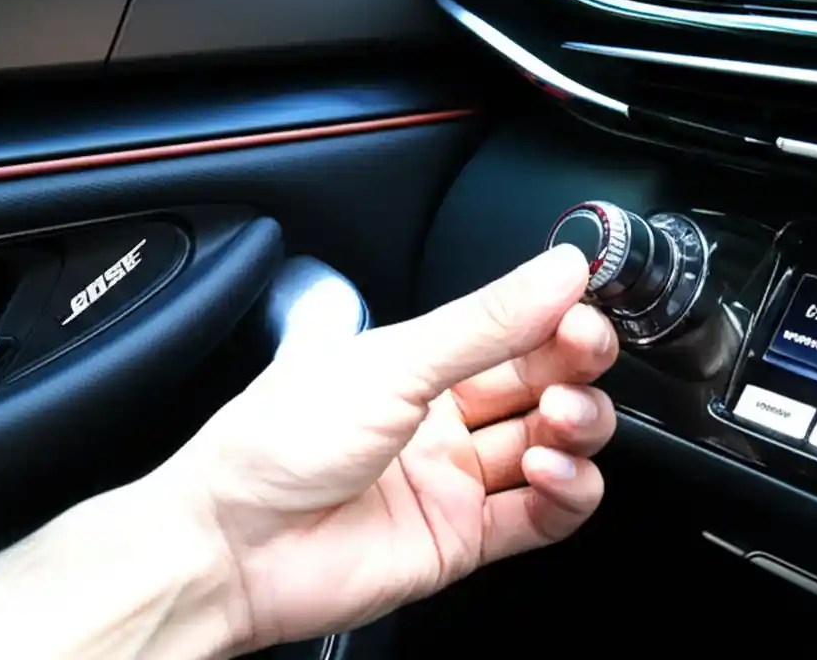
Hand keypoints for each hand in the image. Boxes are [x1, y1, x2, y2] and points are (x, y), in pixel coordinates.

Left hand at [156, 245, 618, 652]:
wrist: (232, 548)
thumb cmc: (276, 445)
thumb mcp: (391, 363)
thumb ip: (485, 322)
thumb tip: (557, 268)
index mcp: (416, 361)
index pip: (512, 329)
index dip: (556, 315)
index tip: (584, 299)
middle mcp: (441, 418)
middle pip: (541, 383)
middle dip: (576, 363)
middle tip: (583, 351)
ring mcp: (454, 479)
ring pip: (553, 446)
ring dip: (577, 426)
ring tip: (561, 417)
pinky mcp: (464, 537)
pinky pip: (543, 516)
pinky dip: (568, 492)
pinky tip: (552, 471)